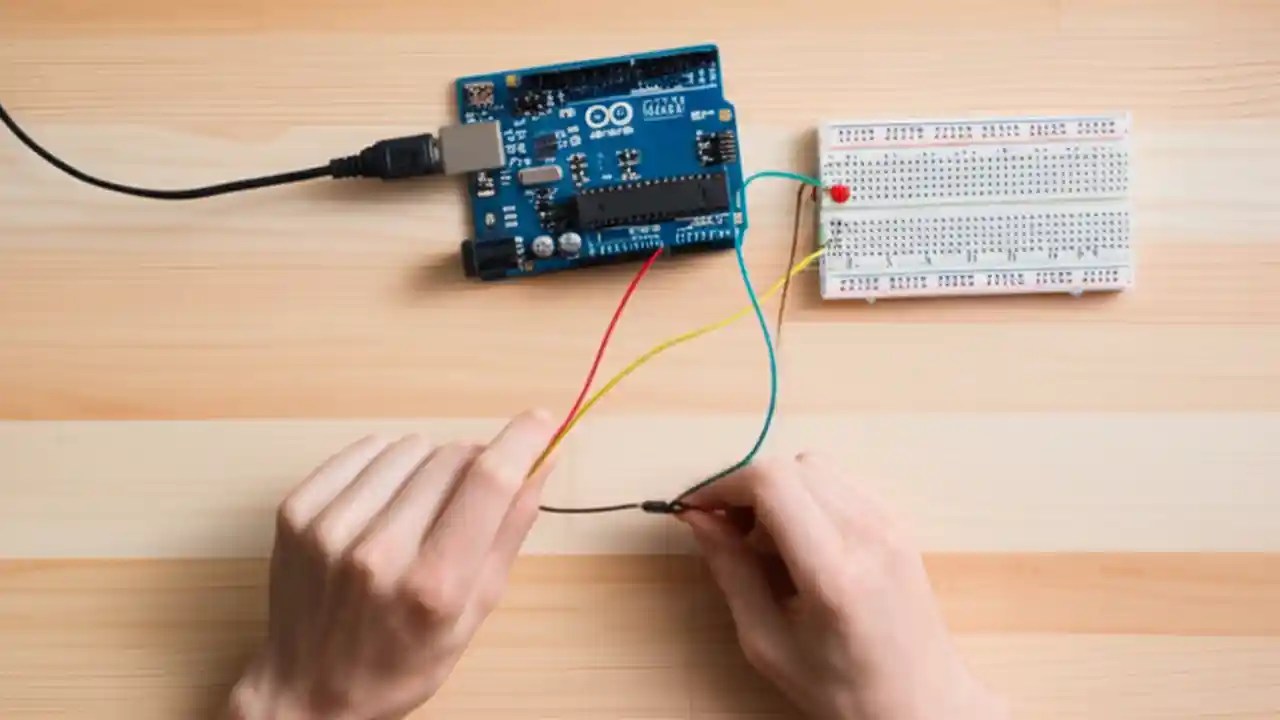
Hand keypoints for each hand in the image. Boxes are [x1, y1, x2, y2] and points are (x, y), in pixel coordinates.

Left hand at [226, 411, 556, 719]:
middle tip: (469, 499)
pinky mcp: (296, 512)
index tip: (541, 421)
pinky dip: (385, 466)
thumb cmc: (402, 659)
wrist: (308, 690)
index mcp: (433, 586)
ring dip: (427, 467)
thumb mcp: (474, 612)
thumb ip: (509, 532)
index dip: (522, 440)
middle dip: (475, 466)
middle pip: (452, 459)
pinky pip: (363, 452)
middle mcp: (379, 552)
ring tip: (418, 511)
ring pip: (409, 448)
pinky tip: (384, 503)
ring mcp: (330, 528)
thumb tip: (542, 462)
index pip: (489, 481)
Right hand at [680, 453, 1006, 719]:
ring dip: (779, 492)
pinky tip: (801, 542)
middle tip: (729, 533)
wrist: (922, 702)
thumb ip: (731, 572)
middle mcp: (868, 534)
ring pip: (815, 467)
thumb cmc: (842, 688)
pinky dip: (807, 497)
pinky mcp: (899, 521)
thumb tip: (699, 519)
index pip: (772, 483)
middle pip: (790, 467)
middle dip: (747, 490)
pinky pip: (840, 482)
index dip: (724, 485)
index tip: (698, 509)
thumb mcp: (767, 642)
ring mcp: (891, 522)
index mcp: (833, 572)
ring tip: (767, 544)